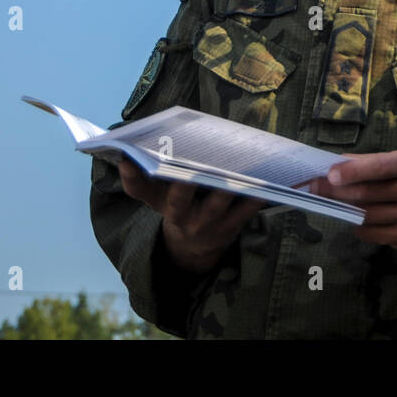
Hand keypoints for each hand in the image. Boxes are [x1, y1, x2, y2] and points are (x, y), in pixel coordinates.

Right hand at [118, 160, 264, 272]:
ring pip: (217, 202)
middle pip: (179, 198)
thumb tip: (139, 146)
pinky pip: (246, 208)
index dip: (130, 176)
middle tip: (194, 161)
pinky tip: (270, 178)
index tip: (126, 159)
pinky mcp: (230, 228)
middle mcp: (178, 215)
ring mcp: (205, 223)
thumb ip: (147, 175)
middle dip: (186, 180)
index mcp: (158, 201)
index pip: (138, 190)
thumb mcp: (157, 195)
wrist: (192, 250)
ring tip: (240, 160)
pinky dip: (258, 193)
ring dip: (229, 182)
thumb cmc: (177, 206)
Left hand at [310, 151, 396, 247]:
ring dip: (345, 209)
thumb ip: (364, 163)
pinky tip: (354, 219)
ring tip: (333, 203)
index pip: (381, 166)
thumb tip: (331, 165)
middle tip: (314, 189)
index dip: (355, 170)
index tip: (330, 174)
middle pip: (368, 193)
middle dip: (337, 191)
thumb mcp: (391, 163)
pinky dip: (358, 227)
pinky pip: (371, 233)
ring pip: (367, 214)